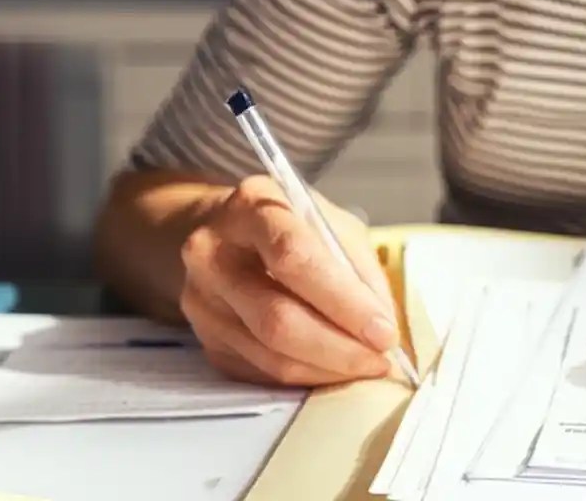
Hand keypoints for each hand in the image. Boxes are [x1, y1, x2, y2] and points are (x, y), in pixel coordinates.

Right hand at [179, 176, 399, 386]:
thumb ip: (359, 267)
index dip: (344, 302)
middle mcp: (214, 254)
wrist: (221, 234)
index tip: (384, 333)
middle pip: (277, 318)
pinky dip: (308, 377)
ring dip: (328, 369)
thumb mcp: (331, 222)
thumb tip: (383, 324)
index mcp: (251, 209)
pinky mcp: (207, 340)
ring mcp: (202, 302)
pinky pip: (263, 372)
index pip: (295, 258)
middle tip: (381, 360)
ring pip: (270, 356)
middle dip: (339, 348)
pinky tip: (334, 368)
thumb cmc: (288, 226)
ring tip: (366, 366)